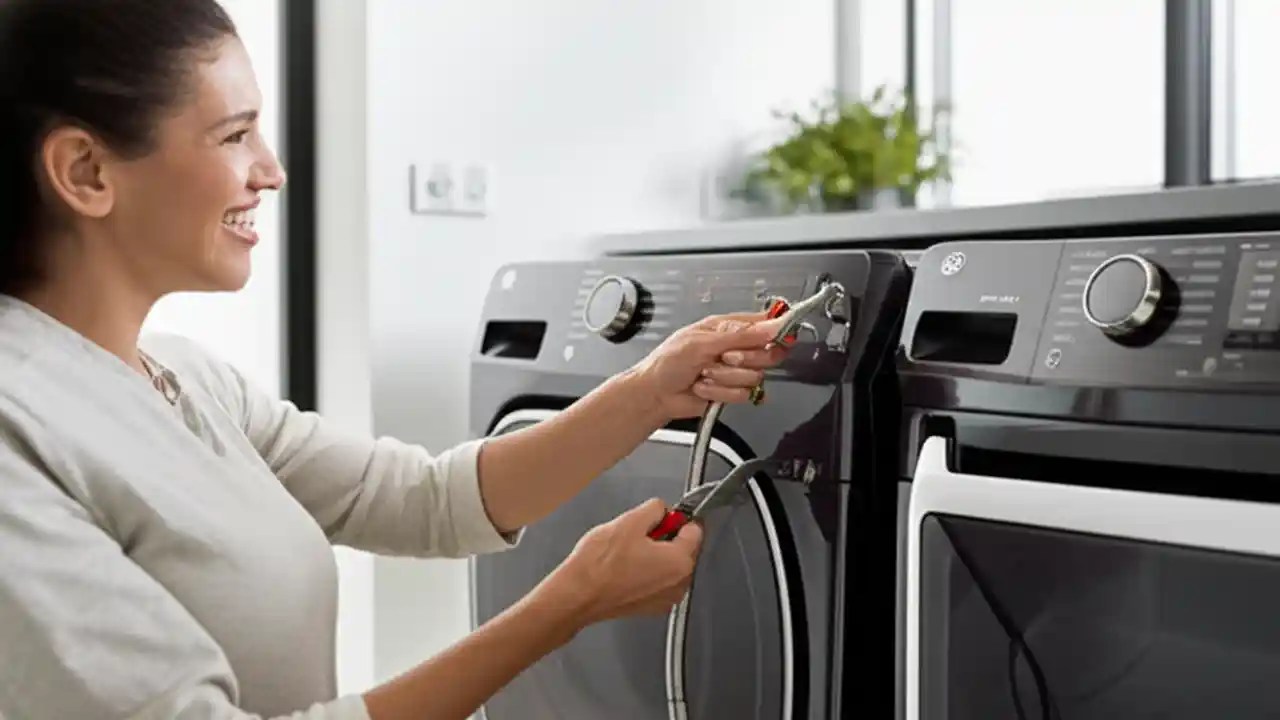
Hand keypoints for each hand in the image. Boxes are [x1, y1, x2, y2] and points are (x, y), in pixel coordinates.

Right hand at [536, 498, 703, 629]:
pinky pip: (657, 582)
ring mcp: (665, 599)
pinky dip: (646, 573)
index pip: (695, 530)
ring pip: (669, 566)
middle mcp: (679, 584)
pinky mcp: (650, 607)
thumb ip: (655, 509)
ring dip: (655, 556)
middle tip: (637, 536)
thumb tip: (662, 509)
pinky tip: (624, 569)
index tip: (661, 518)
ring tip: (627, 553)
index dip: (676, 519)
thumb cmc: (600, 564)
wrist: (577, 596)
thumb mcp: (630, 521)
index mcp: (680, 562)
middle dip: (665, 538)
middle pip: (684, 549)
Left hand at [630, 312, 788, 419]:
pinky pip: (743, 395)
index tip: (779, 337)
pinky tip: (705, 387)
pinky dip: (720, 393)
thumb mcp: (702, 341)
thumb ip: (740, 335)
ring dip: (725, 377)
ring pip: (755, 377)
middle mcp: (736, 348)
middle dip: (745, 359)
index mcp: (729, 328)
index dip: (777, 330)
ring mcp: (735, 372)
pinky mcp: (732, 392)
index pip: (766, 324)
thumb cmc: (668, 361)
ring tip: (705, 373)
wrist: (656, 394)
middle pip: (768, 354)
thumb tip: (772, 326)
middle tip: (723, 357)